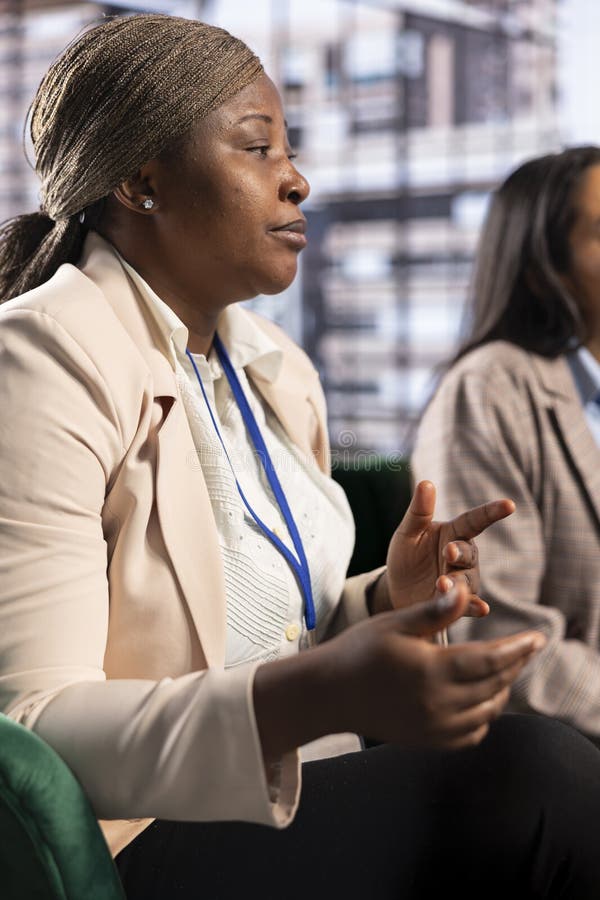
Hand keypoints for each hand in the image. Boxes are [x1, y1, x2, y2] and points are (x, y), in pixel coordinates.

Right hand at [327, 585, 545, 749]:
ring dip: (503, 688)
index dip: (518, 648)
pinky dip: (485, 715)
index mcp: (431, 670)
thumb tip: (464, 590)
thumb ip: (434, 612)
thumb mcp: (395, 623)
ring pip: (488, 710)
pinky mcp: (428, 740)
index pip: (490, 660)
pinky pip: (472, 733)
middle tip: (527, 647)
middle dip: (515, 664)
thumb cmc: (359, 651)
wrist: (329, 694)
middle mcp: (437, 703)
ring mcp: (434, 727)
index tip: (538, 637)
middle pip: (494, 684)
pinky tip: (483, 698)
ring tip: (506, 668)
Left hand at [370, 480, 514, 615]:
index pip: (475, 520)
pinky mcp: (457, 604)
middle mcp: (464, 556)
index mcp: (453, 533)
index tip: (509, 505)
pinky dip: (474, 607)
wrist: (397, 590)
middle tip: (449, 552)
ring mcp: (463, 580)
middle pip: (469, 552)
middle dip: (460, 552)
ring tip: (442, 583)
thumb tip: (426, 483)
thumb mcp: (408, 532)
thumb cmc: (406, 556)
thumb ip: (419, 511)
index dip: (492, 512)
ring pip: (468, 579)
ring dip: (457, 582)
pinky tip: (482, 609)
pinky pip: (469, 605)